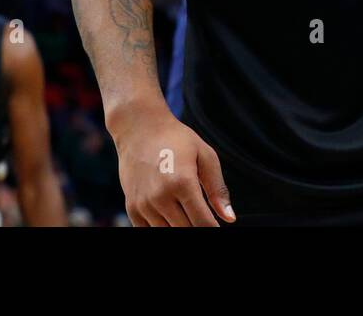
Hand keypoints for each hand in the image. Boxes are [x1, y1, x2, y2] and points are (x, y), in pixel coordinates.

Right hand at [108, 100, 234, 226]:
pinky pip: (147, 232)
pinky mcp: (132, 207)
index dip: (212, 229)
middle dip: (197, 227)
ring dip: (179, 227)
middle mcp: (161, 196)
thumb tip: (230, 219)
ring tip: (185, 212)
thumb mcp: (205, 156)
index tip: (216, 226)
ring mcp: (144, 204)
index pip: (203, 223)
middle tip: (201, 217)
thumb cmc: (176, 139)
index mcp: (182, 183)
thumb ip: (218, 189)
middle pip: (185, 231)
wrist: (139, 129)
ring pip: (167, 233)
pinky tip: (170, 216)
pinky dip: (161, 228)